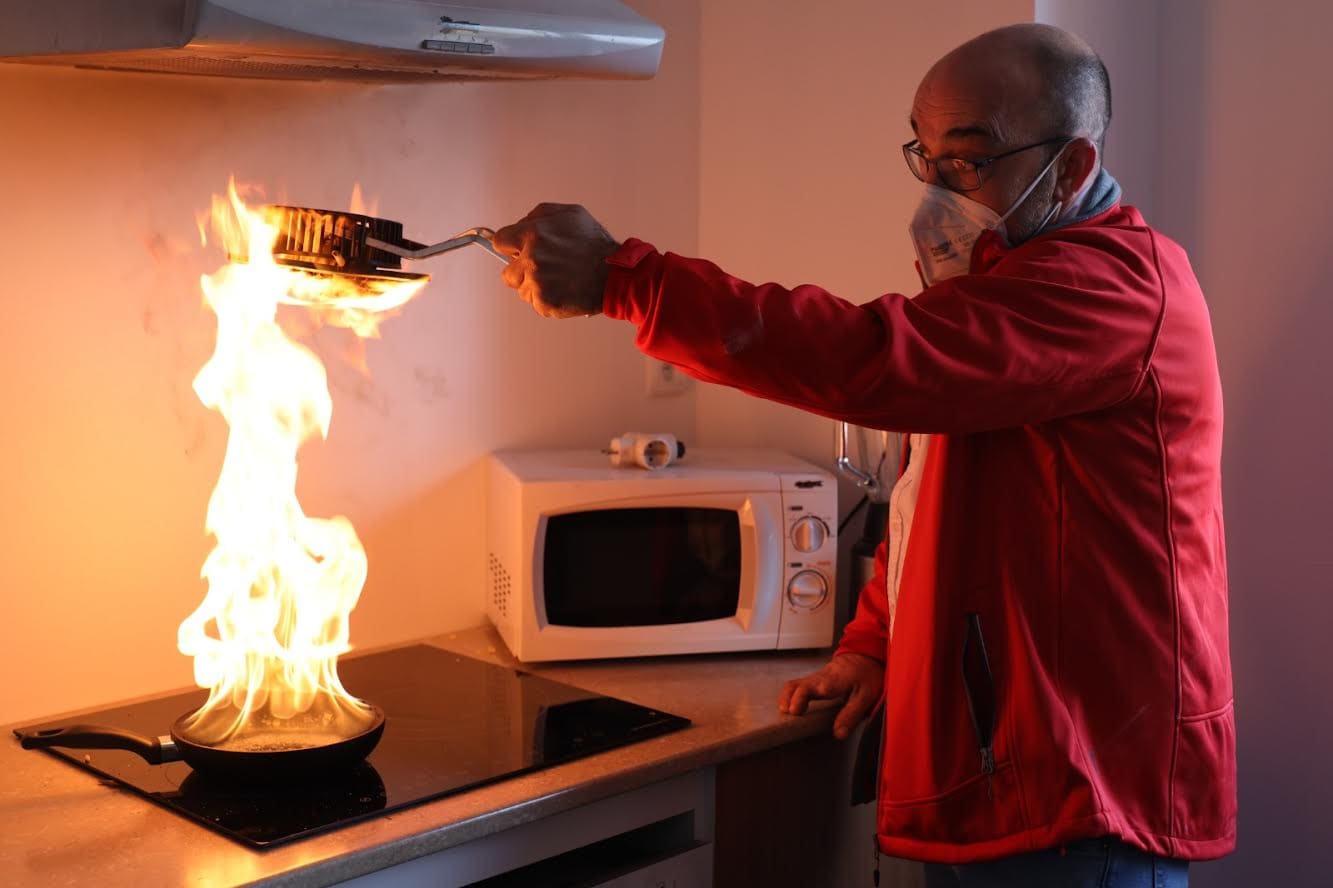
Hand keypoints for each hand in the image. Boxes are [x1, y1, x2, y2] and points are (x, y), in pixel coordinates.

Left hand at [492, 203, 620, 318]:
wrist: (615, 274)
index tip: (517, 250)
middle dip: (521, 269)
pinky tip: (563, 290)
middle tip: (543, 268)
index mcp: (532, 235)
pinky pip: (535, 304)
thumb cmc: (596, 244)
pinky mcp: (544, 303)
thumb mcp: (570, 213)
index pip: (500, 242)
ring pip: (521, 289)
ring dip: (535, 285)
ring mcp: (536, 283)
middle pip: (507, 271)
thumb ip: (539, 215)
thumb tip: (522, 224)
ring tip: (558, 279)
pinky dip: (547, 299)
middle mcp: (531, 259)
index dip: (511, 246)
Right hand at [778, 653, 882, 740]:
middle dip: (786, 701)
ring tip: (786, 715)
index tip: (794, 712)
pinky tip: (791, 708)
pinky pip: (795, 686)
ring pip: (792, 685)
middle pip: (794, 686)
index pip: (809, 688)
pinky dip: (789, 697)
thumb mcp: (865, 696)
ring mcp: (813, 679)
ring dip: (785, 699)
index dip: (799, 699)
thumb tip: (838, 734)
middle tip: (788, 717)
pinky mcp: (813, 681)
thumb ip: (851, 715)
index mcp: (830, 682)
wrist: (863, 657)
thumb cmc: (865, 674)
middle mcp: (818, 679)